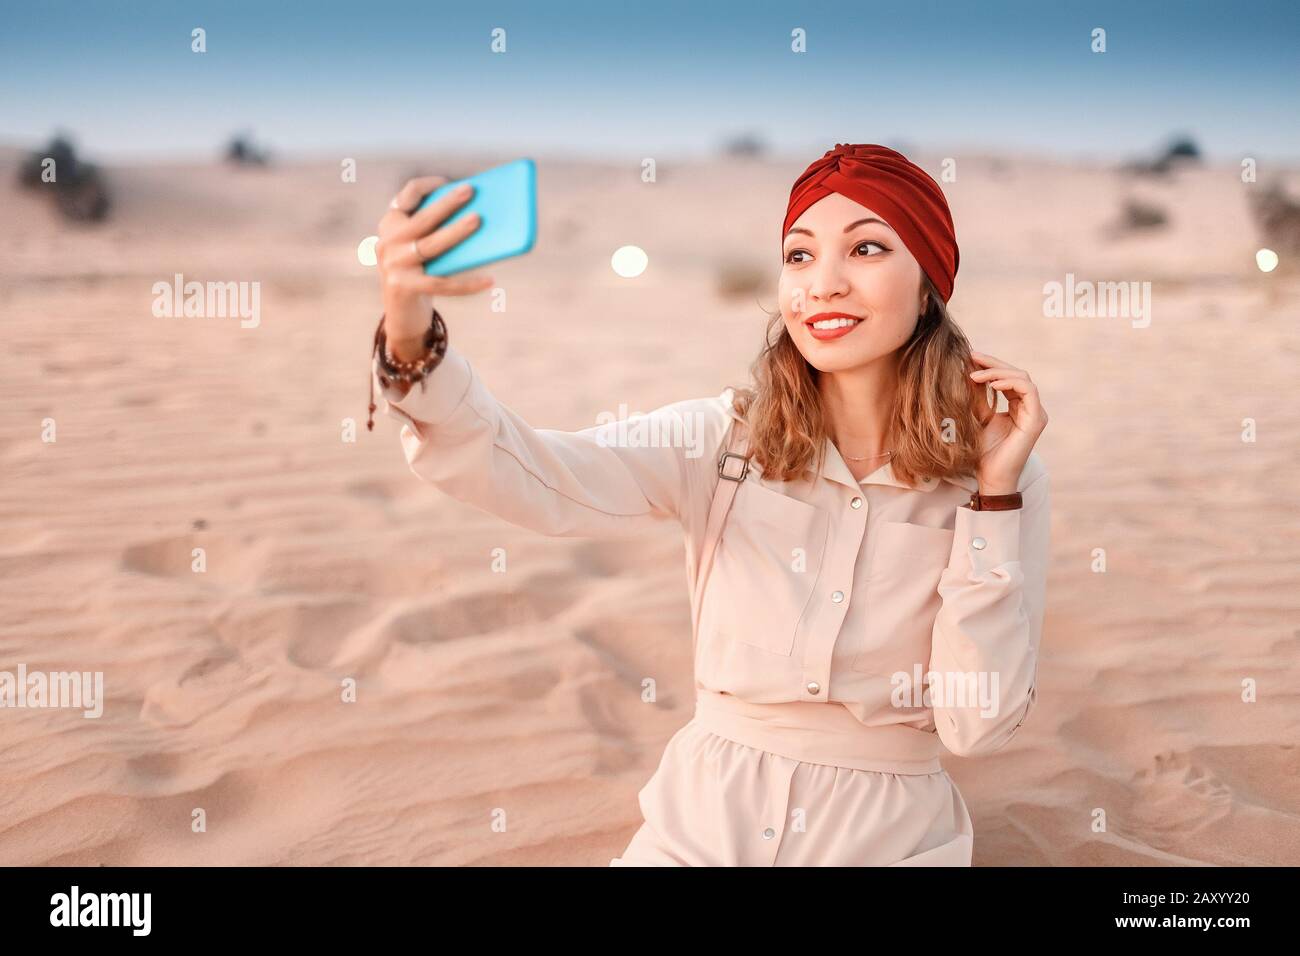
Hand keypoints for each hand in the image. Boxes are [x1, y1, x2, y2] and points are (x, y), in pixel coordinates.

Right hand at [375, 175, 494, 359]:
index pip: (406, 195)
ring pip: (430, 246)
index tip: (449, 182)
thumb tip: (477, 214)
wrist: (401, 314)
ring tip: (478, 221)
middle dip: (447, 203)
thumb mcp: (422, 247)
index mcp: (391, 224)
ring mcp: (394, 265)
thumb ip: (438, 230)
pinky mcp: (404, 288)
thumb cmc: (421, 272)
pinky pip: (442, 283)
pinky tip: (489, 280)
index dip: (427, 186)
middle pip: (422, 219)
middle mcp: (388, 242)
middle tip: (470, 190)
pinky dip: (467, 283)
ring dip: (455, 232)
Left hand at [967, 350, 1047, 493]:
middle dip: (993, 363)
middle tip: (972, 356)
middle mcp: (1030, 407)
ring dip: (998, 373)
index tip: (969, 358)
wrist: (991, 477)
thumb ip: (978, 397)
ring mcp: (1035, 413)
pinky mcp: (1036, 419)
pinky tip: (991, 385)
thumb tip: (969, 372)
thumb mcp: (978, 418)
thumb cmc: (984, 452)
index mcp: (1018, 406)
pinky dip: (1010, 383)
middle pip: (1016, 373)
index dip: (990, 366)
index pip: (1007, 378)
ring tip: (976, 375)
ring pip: (1022, 378)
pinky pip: (1028, 390)